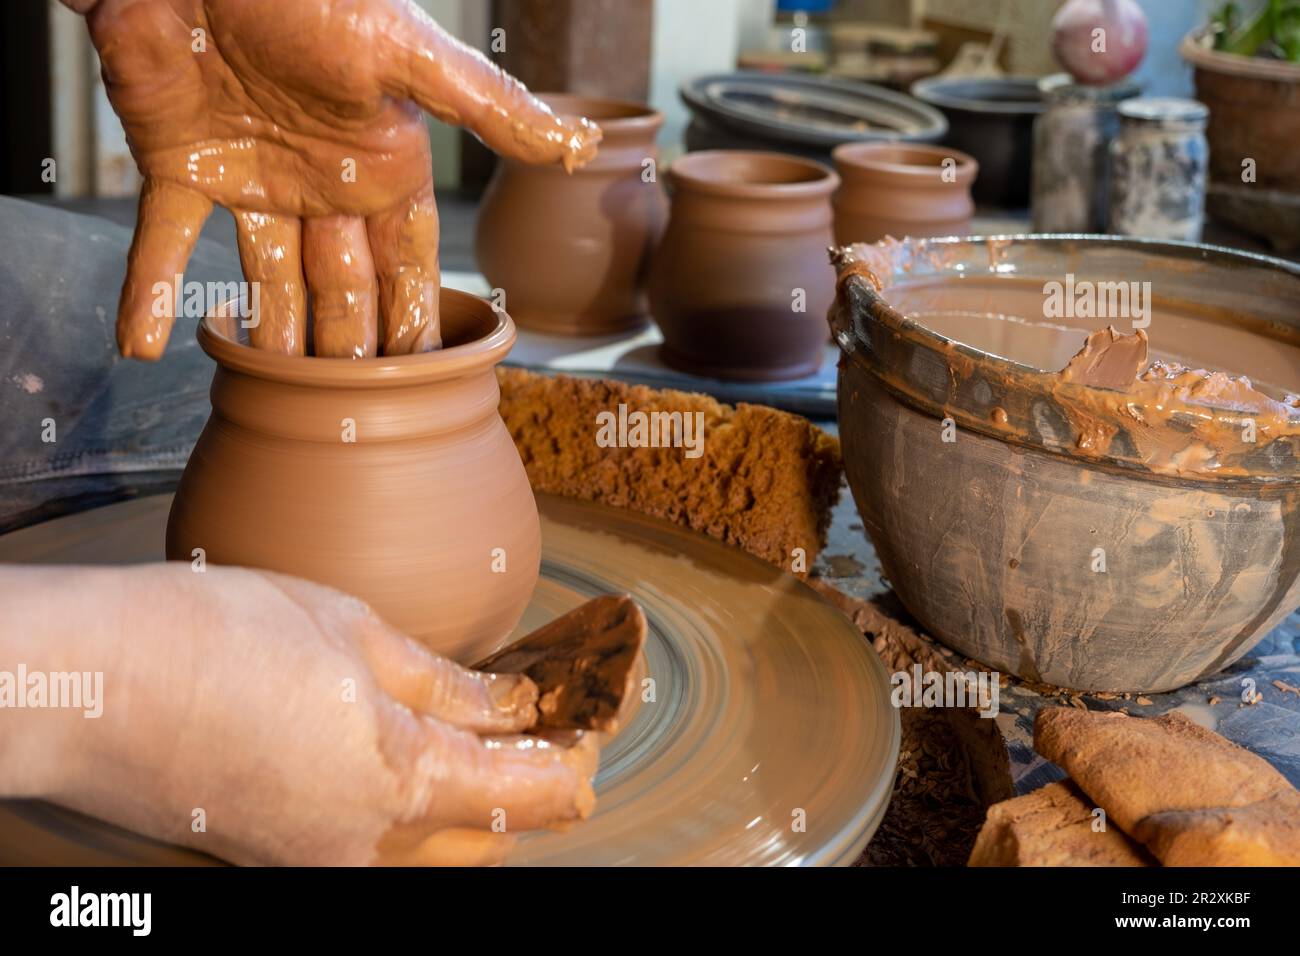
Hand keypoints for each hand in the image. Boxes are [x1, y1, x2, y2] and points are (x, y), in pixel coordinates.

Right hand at [0, 563, 597, 864]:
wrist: (86, 684)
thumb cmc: (211, 638)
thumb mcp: (353, 633)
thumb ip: (444, 685)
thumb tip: (506, 706)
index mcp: (404, 782)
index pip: (540, 796)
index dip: (583, 752)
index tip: (599, 707)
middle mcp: (370, 847)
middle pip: (497, 833)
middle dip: (537, 777)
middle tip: (546, 706)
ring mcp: (324, 859)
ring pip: (443, 848)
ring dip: (479, 795)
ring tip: (482, 720)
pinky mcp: (285, 853)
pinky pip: (383, 843)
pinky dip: (419, 803)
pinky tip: (409, 741)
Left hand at [65, 0, 600, 358]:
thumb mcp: (407, 54)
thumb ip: (486, 108)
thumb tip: (578, 148)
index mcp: (381, 161)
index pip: (408, 259)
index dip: (415, 315)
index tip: (427, 378)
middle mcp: (322, 181)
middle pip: (342, 286)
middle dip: (350, 346)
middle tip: (355, 412)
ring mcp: (251, 177)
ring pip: (266, 281)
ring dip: (271, 339)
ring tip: (278, 401)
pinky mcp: (179, 165)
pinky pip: (163, 242)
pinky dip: (150, 293)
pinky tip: (143, 348)